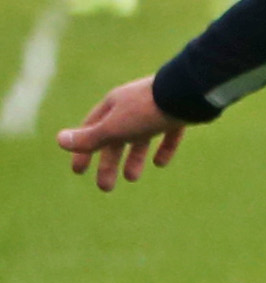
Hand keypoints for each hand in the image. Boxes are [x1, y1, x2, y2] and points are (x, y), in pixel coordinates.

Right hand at [57, 77, 187, 190]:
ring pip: (140, 137)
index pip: (91, 130)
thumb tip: (60, 141)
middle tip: (105, 188)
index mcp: (113, 106)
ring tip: (131, 178)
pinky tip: (160, 163)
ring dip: (133, 158)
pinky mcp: (178, 115)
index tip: (78, 172)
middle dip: (108, 163)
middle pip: (115, 138)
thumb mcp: (115, 127)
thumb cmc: (147, 111)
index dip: (83, 151)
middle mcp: (132, 106)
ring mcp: (156, 110)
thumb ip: (91, 137)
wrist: (188, 94)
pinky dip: (162, 149)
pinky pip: (168, 134)